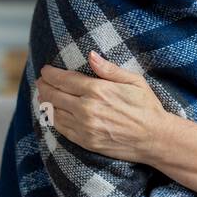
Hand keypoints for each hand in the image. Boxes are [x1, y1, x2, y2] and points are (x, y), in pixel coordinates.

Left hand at [35, 51, 168, 163]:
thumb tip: (91, 55)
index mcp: (98, 90)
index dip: (50, 74)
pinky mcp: (85, 141)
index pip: (63, 79)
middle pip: (54, 95)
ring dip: (46, 102)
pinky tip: (53, 112)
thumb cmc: (147, 107)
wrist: (154, 138)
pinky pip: (61, 128)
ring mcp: (84, 127)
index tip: (45, 70)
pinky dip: (53, 118)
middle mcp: (87, 109)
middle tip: (41, 82)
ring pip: (54, 112)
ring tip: (44, 96)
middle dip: (44, 86)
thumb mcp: (134, 81)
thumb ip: (109, 69)